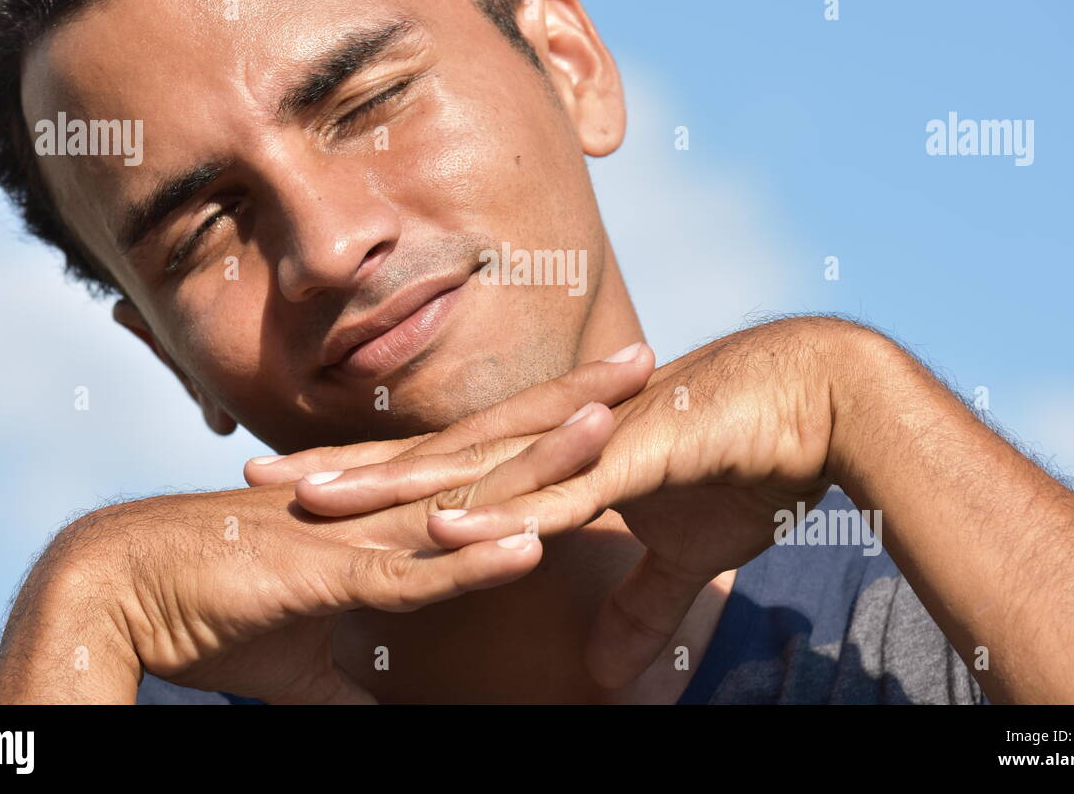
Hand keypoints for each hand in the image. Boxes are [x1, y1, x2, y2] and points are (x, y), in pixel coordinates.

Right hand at [0, 343, 654, 703]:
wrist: (121, 596)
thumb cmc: (213, 610)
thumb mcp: (313, 641)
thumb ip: (363, 656)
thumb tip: (393, 694)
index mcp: (384, 506)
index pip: (483, 449)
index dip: (547, 417)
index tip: (609, 389)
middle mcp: (381, 505)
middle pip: (494, 444)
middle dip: (570, 402)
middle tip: (642, 357)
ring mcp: (357, 536)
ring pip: (467, 493)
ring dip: (542, 460)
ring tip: (613, 421)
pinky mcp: (325, 579)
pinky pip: (412, 574)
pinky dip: (472, 561)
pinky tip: (529, 541)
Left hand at [294, 318, 852, 687]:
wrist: (818, 400)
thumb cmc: (746, 461)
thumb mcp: (683, 554)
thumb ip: (636, 607)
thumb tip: (611, 674)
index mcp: (556, 454)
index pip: (446, 466)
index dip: (374, 480)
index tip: (303, 492)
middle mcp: (554, 441)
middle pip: (429, 460)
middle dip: (343, 474)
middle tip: (255, 481)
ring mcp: (586, 446)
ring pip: (470, 470)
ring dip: (389, 489)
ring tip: (311, 500)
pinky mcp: (632, 459)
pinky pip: (553, 497)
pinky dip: (495, 515)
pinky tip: (438, 530)